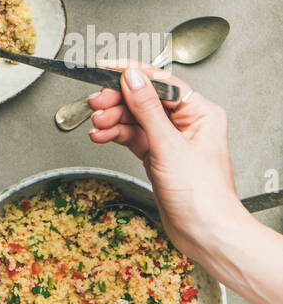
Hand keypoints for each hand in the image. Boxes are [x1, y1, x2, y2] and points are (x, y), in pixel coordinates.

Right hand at [88, 60, 242, 261]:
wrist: (206, 235)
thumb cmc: (203, 198)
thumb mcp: (169, 147)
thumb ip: (147, 109)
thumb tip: (133, 77)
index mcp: (200, 112)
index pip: (161, 82)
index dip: (132, 74)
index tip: (107, 68)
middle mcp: (187, 123)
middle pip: (144, 99)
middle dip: (118, 100)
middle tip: (96, 102)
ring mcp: (171, 140)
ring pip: (135, 118)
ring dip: (113, 119)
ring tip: (97, 123)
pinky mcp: (159, 156)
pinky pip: (133, 136)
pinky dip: (116, 135)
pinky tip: (102, 135)